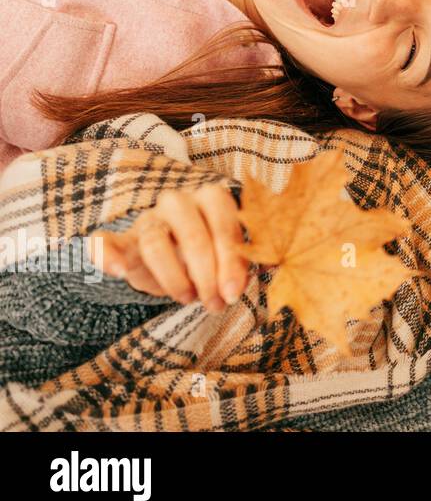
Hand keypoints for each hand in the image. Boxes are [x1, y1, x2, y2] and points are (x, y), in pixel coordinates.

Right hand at [90, 184, 247, 311]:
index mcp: (211, 198)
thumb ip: (242, 261)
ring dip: (173, 277)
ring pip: (155, 243)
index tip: (233, 293)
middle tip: (215, 303)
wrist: (174, 261)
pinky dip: (106, 254)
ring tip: (187, 298)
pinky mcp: (122, 240)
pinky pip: (105, 241)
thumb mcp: (230, 256)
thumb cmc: (211, 253)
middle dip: (206, 274)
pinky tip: (118, 271)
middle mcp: (179, 203)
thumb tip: (255, 275)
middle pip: (192, 234)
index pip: (223, 223)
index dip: (231, 261)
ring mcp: (148, 220)